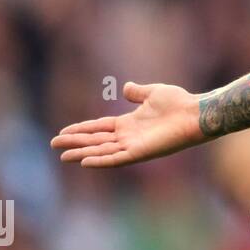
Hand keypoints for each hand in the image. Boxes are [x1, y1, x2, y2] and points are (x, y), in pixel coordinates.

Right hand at [50, 81, 206, 167]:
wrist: (195, 112)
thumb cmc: (179, 103)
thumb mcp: (153, 93)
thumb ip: (138, 92)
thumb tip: (126, 88)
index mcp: (130, 123)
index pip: (100, 128)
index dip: (82, 130)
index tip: (63, 132)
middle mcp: (129, 136)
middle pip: (96, 140)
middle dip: (75, 143)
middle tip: (54, 145)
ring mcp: (134, 146)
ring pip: (102, 150)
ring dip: (83, 153)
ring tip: (63, 155)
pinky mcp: (141, 153)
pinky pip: (117, 159)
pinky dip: (101, 160)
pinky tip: (85, 161)